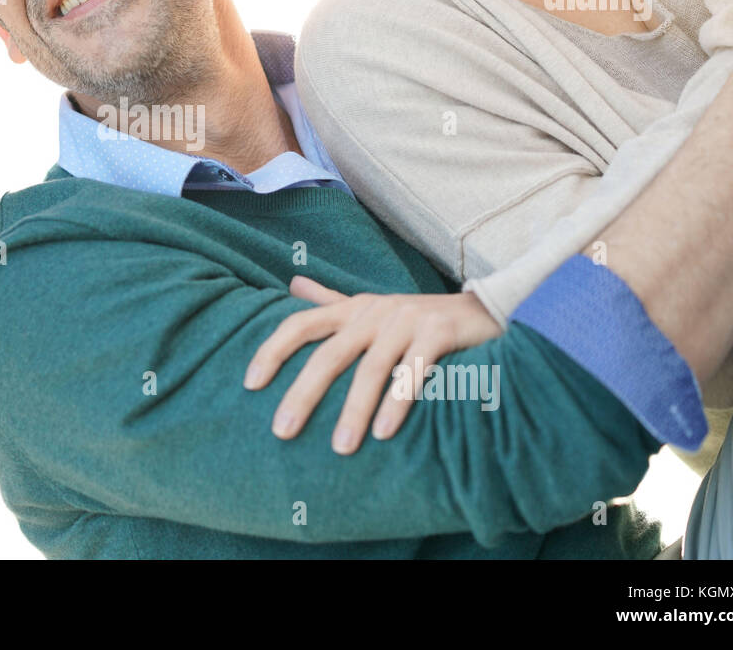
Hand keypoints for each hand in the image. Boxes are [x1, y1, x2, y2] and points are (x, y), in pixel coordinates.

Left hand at [244, 276, 502, 452]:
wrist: (482, 309)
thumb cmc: (416, 318)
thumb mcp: (370, 306)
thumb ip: (331, 300)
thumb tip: (293, 283)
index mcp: (352, 308)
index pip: (300, 324)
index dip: (272, 351)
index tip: (250, 384)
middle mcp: (374, 311)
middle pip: (329, 354)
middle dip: (303, 394)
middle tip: (283, 432)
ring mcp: (407, 320)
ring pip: (371, 368)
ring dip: (353, 410)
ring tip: (340, 449)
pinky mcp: (439, 332)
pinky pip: (413, 370)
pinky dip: (398, 402)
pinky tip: (384, 433)